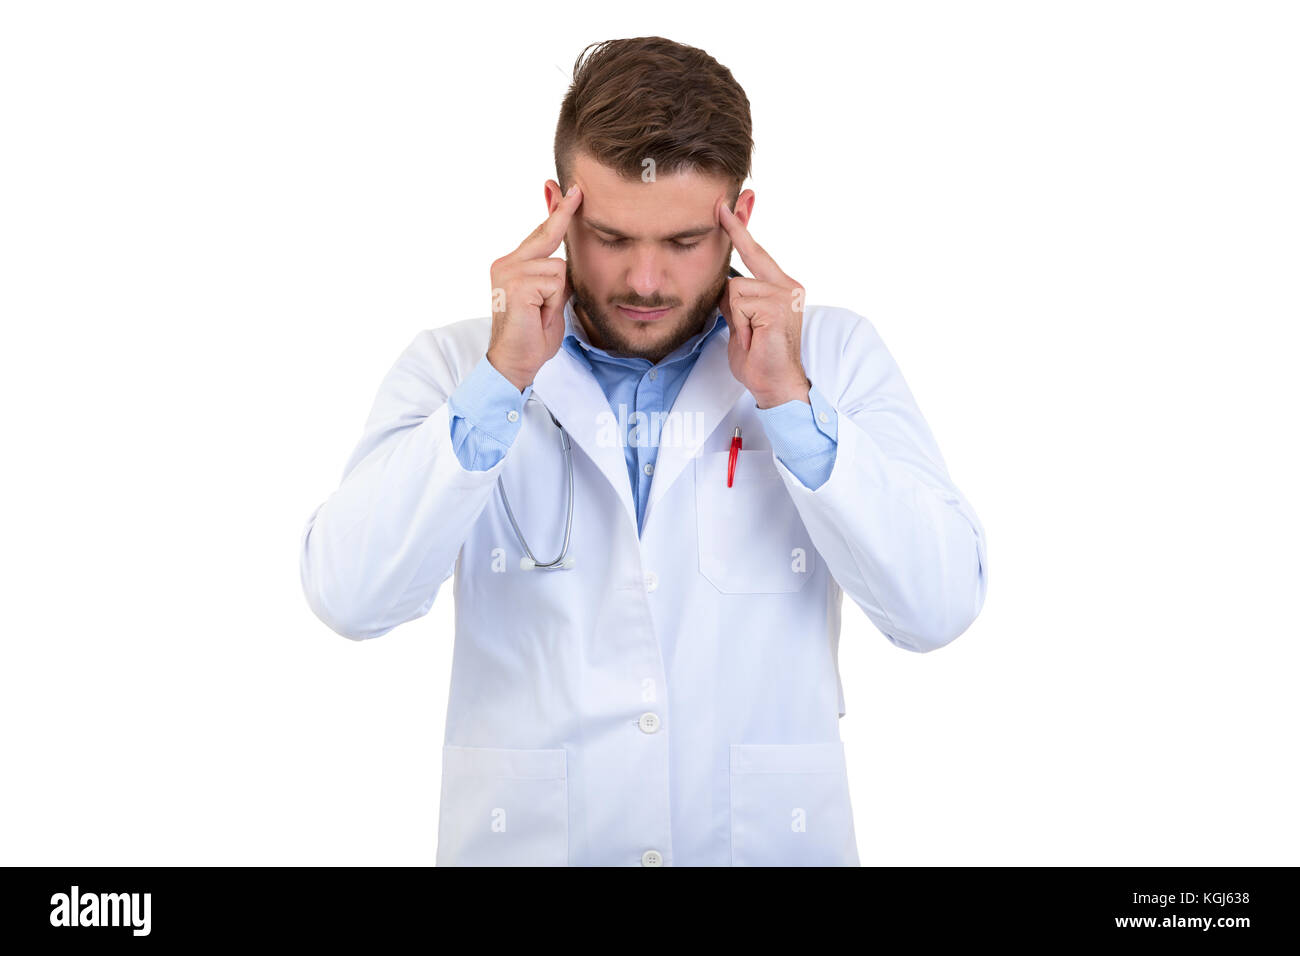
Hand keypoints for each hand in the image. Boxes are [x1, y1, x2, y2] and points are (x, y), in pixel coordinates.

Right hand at [486, 183, 583, 390]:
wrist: (514, 362)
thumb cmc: (533, 335)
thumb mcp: (549, 299)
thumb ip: (554, 275)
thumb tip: (565, 257)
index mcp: (511, 265)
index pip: (539, 234)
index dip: (555, 211)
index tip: (566, 189)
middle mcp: (506, 263)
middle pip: (547, 236)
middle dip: (563, 215)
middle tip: (578, 190)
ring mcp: (509, 272)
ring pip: (559, 268)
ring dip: (558, 296)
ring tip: (542, 314)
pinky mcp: (517, 284)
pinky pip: (555, 283)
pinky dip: (553, 304)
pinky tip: (539, 316)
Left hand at [715, 199, 810, 407]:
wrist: (775, 383)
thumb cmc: (760, 358)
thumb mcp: (741, 323)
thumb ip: (735, 300)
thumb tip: (723, 282)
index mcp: (781, 287)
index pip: (756, 252)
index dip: (740, 230)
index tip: (726, 206)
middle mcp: (787, 285)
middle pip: (743, 269)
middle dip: (735, 277)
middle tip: (732, 256)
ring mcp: (785, 294)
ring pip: (735, 290)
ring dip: (736, 318)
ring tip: (752, 337)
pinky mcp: (779, 305)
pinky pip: (740, 304)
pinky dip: (741, 325)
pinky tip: (755, 338)